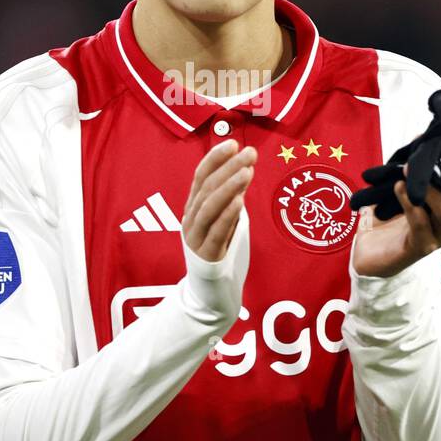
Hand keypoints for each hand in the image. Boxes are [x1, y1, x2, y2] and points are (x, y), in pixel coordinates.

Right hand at [183, 139, 256, 261]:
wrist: (211, 297)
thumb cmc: (222, 256)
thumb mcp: (228, 221)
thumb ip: (232, 198)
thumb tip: (243, 170)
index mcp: (194, 209)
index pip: (201, 177)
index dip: (216, 158)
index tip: (233, 143)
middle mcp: (191, 221)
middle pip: (207, 188)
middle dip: (229, 167)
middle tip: (249, 152)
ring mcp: (196, 239)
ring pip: (209, 207)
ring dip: (229, 187)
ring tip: (247, 171)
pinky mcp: (206, 257)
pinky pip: (216, 233)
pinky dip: (227, 215)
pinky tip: (240, 201)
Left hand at [351, 136, 440, 278]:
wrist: (373, 252)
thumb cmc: (392, 216)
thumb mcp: (407, 184)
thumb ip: (417, 163)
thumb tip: (421, 137)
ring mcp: (440, 234)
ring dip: (430, 187)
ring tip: (407, 172)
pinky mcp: (420, 247)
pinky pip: (421, 225)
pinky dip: (410, 203)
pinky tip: (398, 188)